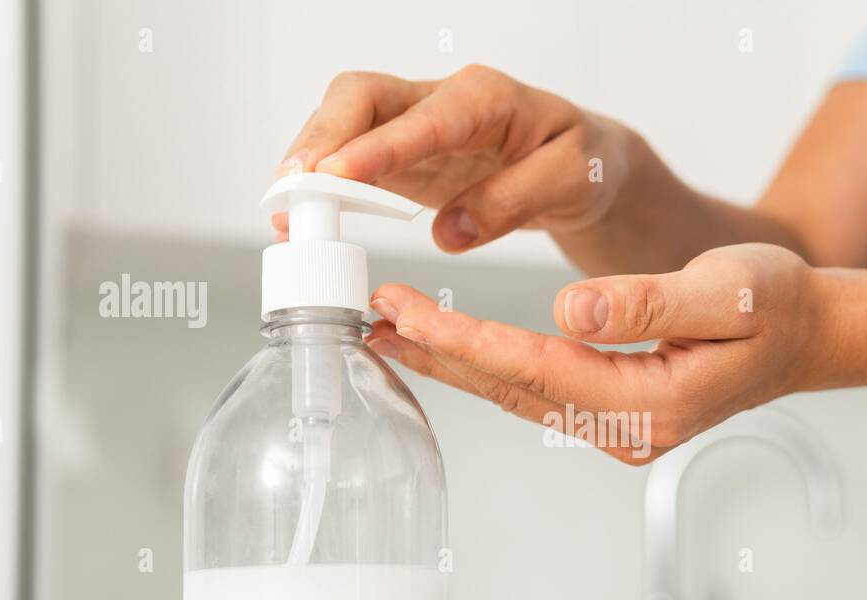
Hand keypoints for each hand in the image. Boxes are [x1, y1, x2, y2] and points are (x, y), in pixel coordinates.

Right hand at [275, 66, 633, 250]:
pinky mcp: (403, 157)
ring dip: (308, 165)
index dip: (376, 146)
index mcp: (487, 98)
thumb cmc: (581, 163)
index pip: (422, 116)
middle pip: (362, 100)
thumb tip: (448, 234)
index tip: (335, 175)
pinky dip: (322, 186)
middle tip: (290, 193)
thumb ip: (512, 202)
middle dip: (320, 141)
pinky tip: (300, 215)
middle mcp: (442, 101)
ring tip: (283, 214)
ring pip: (345, 125)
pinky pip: (350, 159)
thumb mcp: (569, 182)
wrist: (584, 165)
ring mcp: (415, 127)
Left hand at [367, 244, 845, 463]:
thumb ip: (650, 302)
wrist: (809, 334)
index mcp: (652, 404)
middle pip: (514, 391)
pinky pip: (537, 391)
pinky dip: (488, 366)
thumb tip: (571, 311)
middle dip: (441, 356)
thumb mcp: (728, 291)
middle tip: (372, 320)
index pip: (537, 369)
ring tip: (394, 332)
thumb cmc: (777, 307)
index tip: (407, 314)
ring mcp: (619, 426)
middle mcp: (627, 428)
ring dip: (456, 364)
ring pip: (518, 394)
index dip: (466, 342)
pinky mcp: (614, 411)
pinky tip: (454, 348)